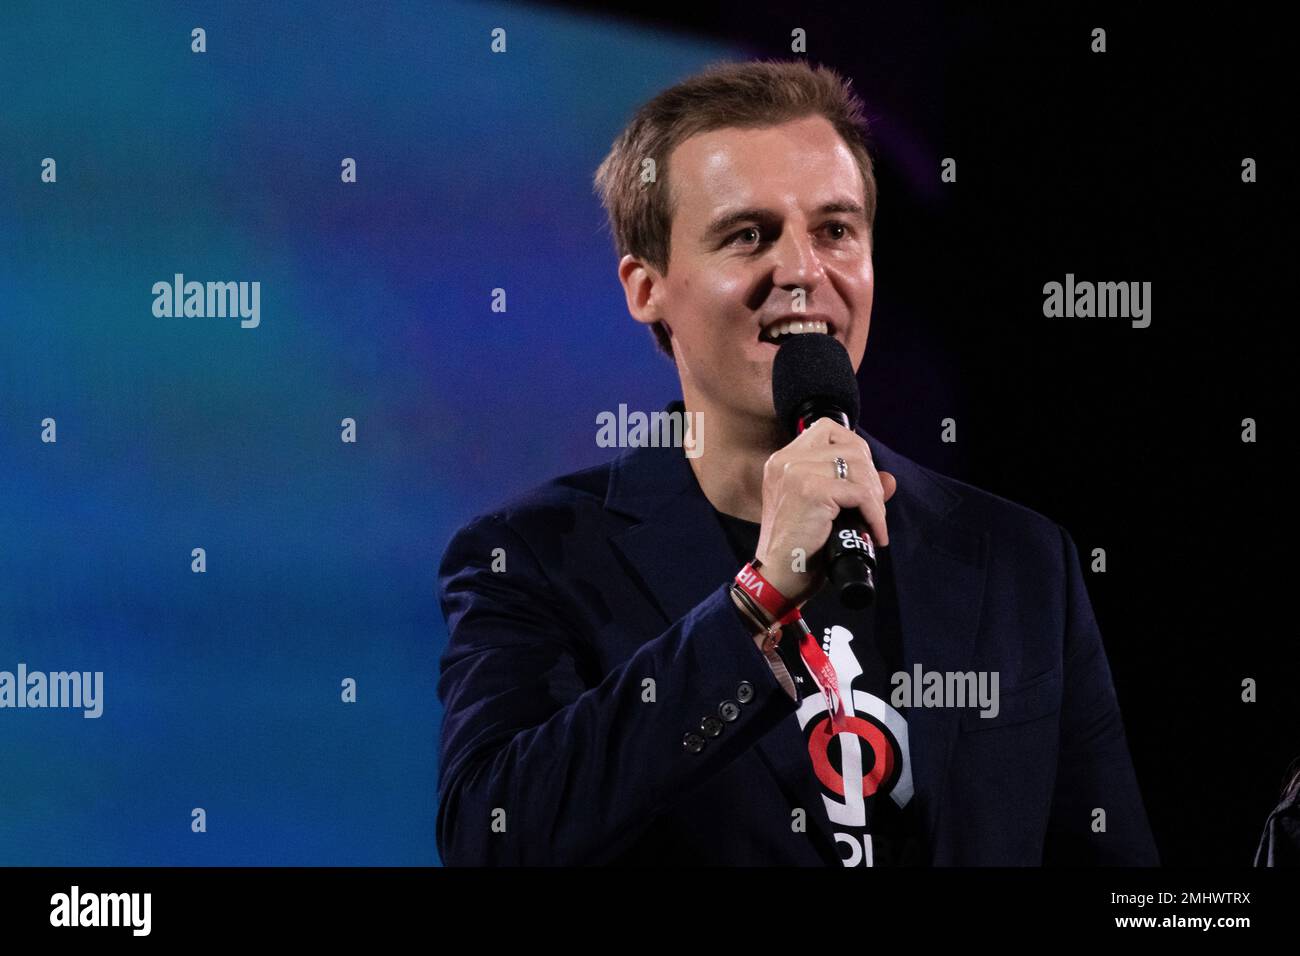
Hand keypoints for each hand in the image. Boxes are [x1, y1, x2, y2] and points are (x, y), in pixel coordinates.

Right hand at [753, 418, 896, 607]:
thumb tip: (889, 479)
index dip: (856, 450)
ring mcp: (796, 472)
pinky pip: (860, 493)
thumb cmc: (799, 550)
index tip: (864, 483)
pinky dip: (875, 514)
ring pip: (858, 466)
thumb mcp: (826, 513)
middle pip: (850, 446)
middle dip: (871, 478)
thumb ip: (854, 490)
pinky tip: (874, 533)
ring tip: (873, 523)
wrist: (778, 578)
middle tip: (874, 511)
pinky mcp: (810, 491)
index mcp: (783, 461)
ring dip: (875, 497)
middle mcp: (786, 461)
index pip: (828, 430)